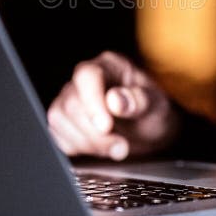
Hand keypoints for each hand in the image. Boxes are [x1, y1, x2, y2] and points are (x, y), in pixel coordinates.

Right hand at [47, 51, 177, 160]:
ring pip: (60, 120)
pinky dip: (78, 149)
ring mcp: (71, 100)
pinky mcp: (65, 123)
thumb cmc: (154, 113)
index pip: (87, 76)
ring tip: (116, 149)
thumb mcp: (157, 106)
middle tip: (121, 147)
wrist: (152, 133)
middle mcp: (85, 80)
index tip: (106, 126)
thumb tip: (115, 100)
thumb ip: (138, 101)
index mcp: (109, 65)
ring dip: (87, 143)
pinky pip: (58, 137)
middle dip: (95, 133)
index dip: (92, 101)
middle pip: (71, 103)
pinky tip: (100, 149)